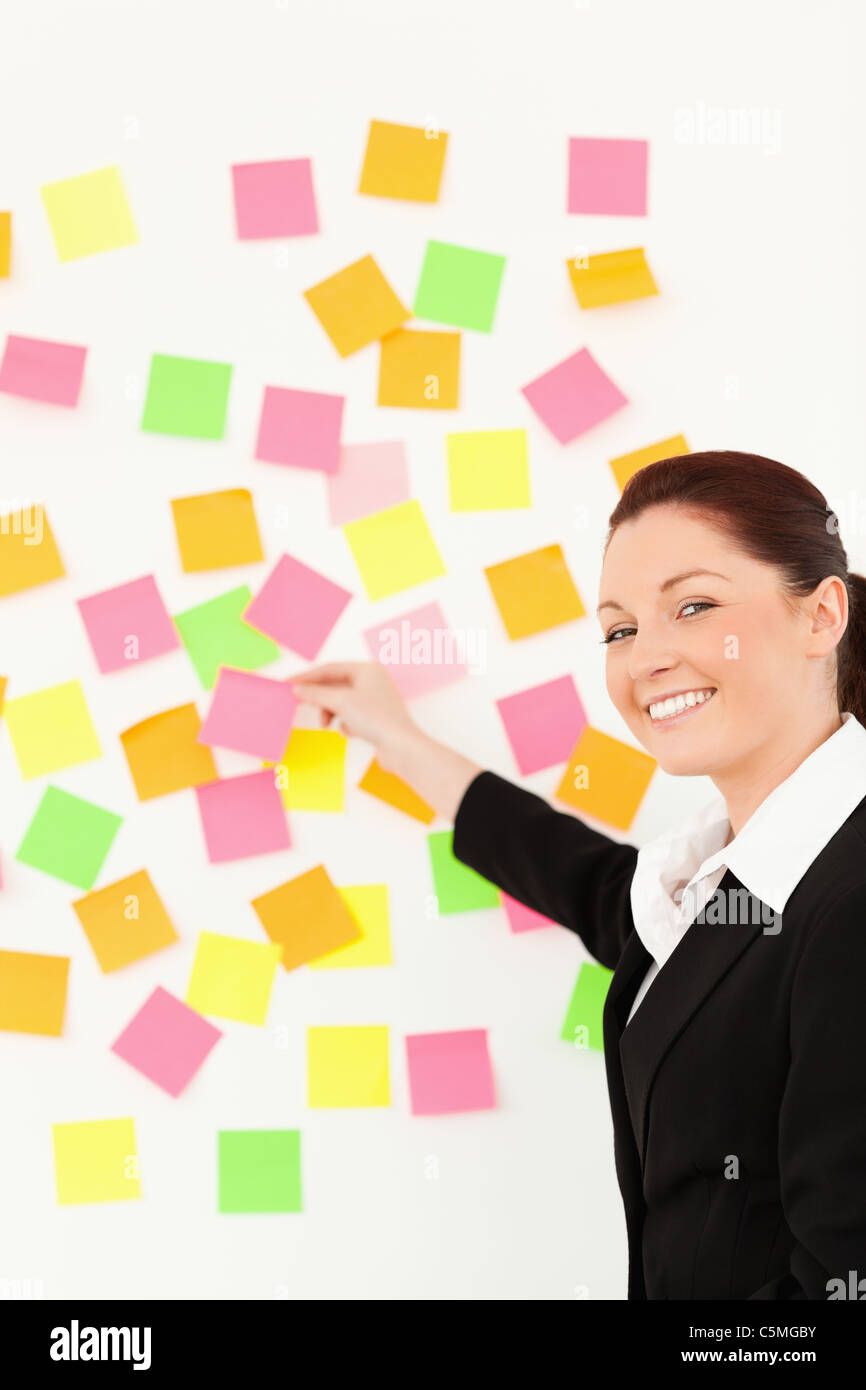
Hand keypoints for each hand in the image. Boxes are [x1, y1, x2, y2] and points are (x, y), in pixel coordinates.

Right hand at [289, 660, 417, 763]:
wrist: (400, 746)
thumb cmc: (375, 718)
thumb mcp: (340, 702)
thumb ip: (316, 693)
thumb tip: (298, 689)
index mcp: (367, 669)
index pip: (330, 669)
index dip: (308, 677)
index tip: (289, 684)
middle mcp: (372, 680)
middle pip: (335, 686)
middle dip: (321, 699)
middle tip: (303, 705)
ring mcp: (374, 699)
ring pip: (341, 702)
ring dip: (331, 713)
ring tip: (327, 726)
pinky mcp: (375, 717)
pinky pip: (351, 716)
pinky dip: (346, 723)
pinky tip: (351, 732)